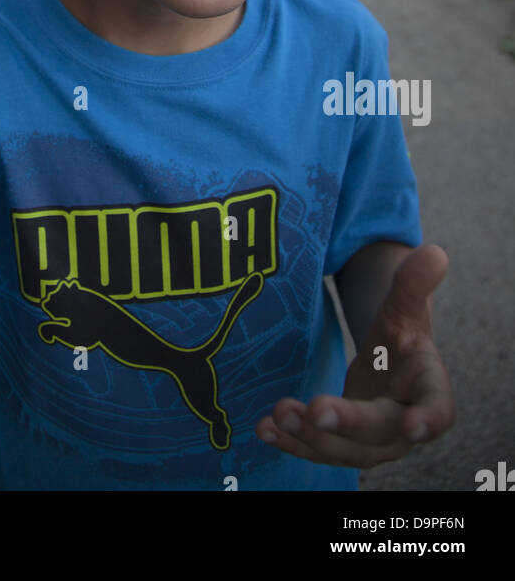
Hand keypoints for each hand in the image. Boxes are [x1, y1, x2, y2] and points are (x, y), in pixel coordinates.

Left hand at [254, 243, 454, 468]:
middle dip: (348, 423)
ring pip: (346, 450)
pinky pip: (318, 450)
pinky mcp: (341, 447)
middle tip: (317, 409)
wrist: (385, 365)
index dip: (429, 419)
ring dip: (312, 436)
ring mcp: (372, 444)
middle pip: (380, 430)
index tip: (413, 426)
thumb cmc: (399, 337)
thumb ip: (413, 284)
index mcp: (427, 388)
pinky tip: (264, 427)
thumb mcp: (403, 308)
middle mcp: (403, 424)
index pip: (438, 408)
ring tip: (279, 415)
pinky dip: (292, 443)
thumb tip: (435, 252)